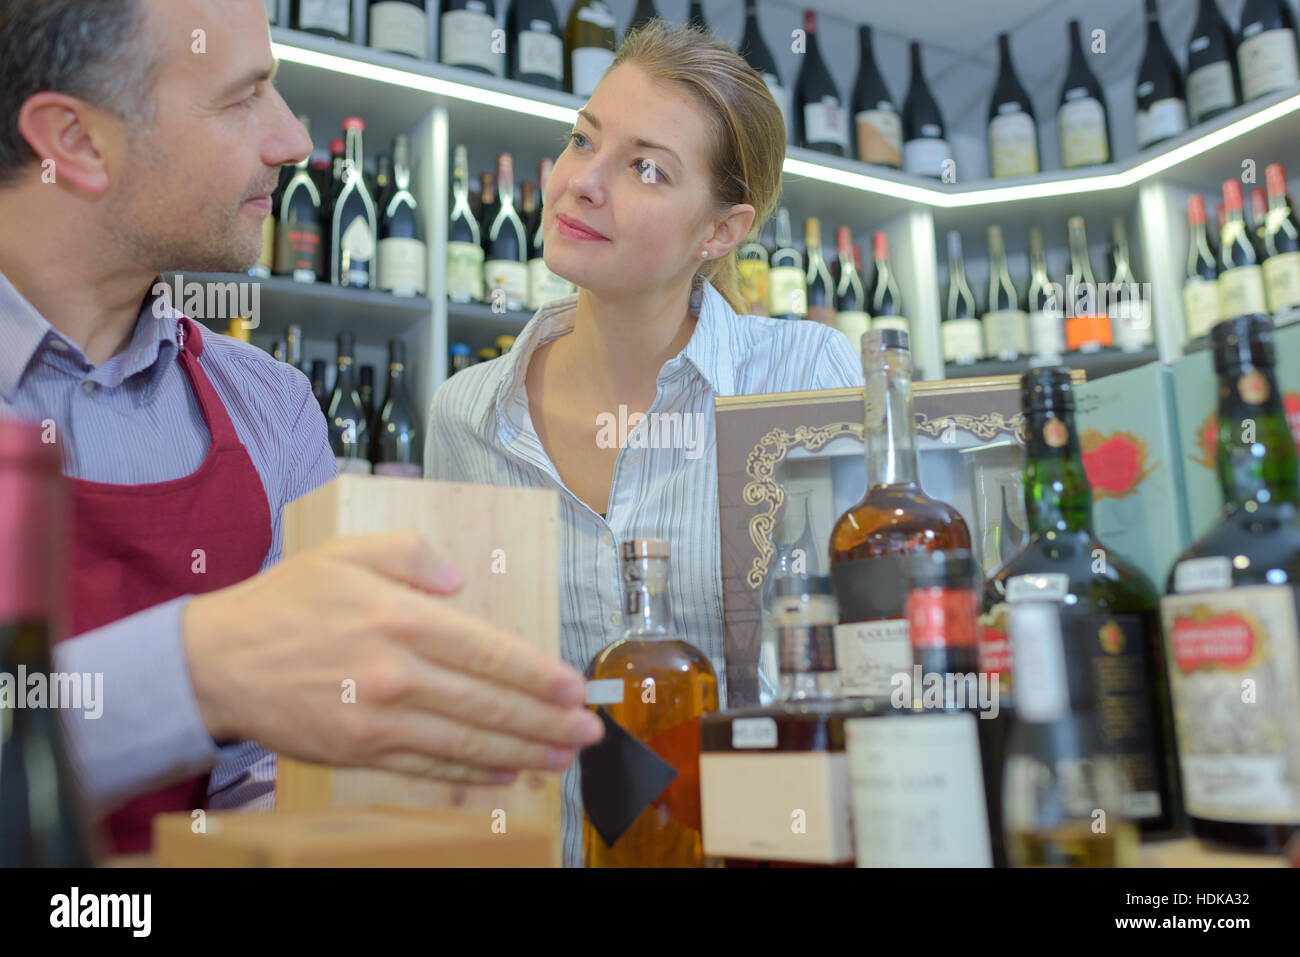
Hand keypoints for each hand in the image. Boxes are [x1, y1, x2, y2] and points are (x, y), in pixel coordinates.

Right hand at [182, 531, 602, 784]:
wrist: (215, 661)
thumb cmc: (285, 603)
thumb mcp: (347, 553)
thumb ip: (412, 555)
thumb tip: (460, 580)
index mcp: (401, 619)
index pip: (490, 652)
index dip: (539, 675)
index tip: (575, 689)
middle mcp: (397, 674)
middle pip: (490, 705)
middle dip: (547, 722)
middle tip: (589, 733)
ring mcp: (379, 719)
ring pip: (468, 742)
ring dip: (524, 753)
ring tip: (564, 758)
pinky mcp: (360, 751)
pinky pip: (429, 766)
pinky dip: (473, 772)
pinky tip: (507, 772)